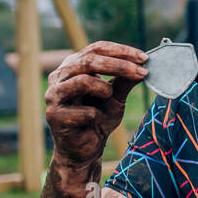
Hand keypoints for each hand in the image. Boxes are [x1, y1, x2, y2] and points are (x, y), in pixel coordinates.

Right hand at [45, 41, 147, 163]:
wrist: (85, 149)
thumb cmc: (99, 118)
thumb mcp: (117, 96)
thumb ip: (126, 80)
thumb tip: (144, 63)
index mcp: (73, 66)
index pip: (96, 48)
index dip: (121, 51)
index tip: (145, 58)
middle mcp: (59, 76)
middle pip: (89, 60)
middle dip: (119, 65)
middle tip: (141, 72)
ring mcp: (53, 95)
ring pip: (82, 80)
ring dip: (104, 89)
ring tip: (109, 98)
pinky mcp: (54, 116)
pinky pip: (84, 111)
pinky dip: (96, 116)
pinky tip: (94, 121)